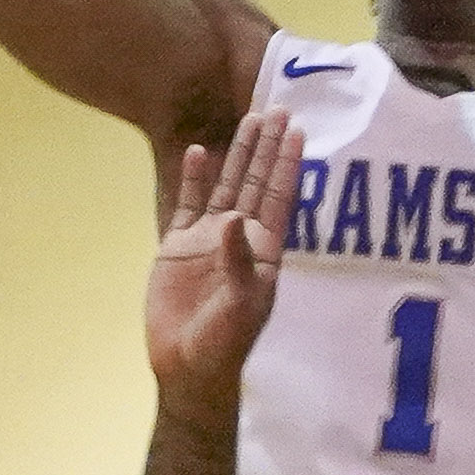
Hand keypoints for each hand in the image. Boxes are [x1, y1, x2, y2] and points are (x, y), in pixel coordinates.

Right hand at [147, 110, 304, 417]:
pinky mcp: (178, 245)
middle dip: (266, 147)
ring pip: (225, 186)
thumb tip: (234, 219)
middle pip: (255, 182)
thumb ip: (238, 261)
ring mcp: (208, 239)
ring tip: (247, 120)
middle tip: (276, 108)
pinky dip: (194, 178)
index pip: (279, 197)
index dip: (287, 164)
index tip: (296, 130)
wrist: (185, 367)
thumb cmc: (224, 343)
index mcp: (264, 251)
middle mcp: (239, 237)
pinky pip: (188, 203)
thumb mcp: (239, 304)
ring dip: (235, 154)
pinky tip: (198, 151)